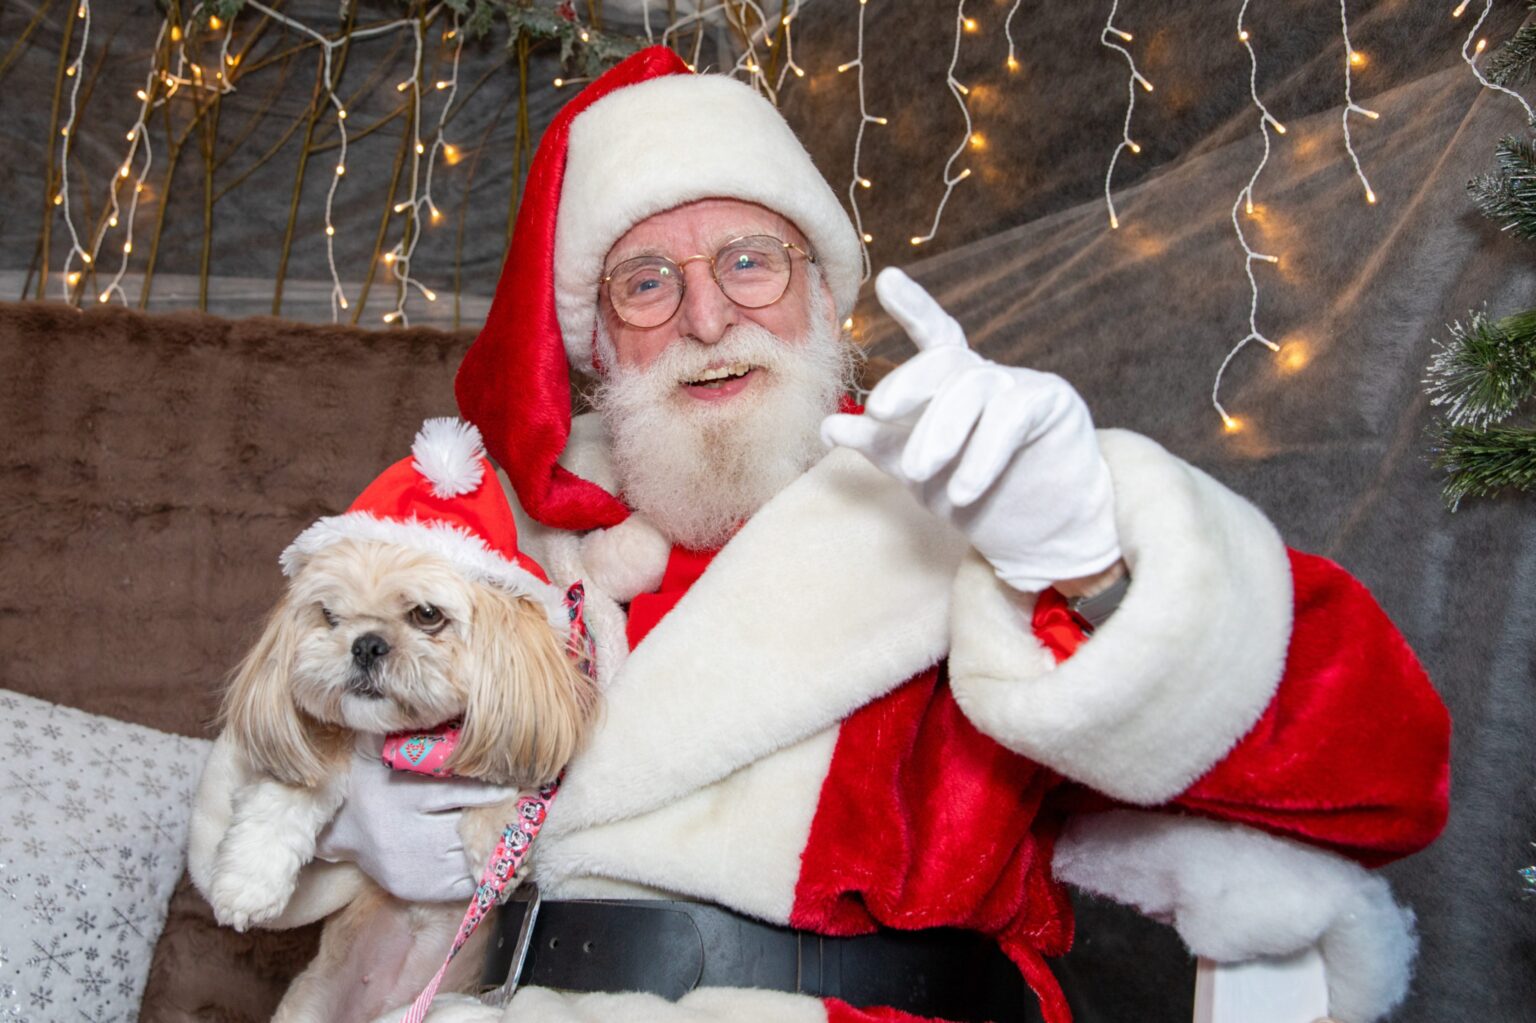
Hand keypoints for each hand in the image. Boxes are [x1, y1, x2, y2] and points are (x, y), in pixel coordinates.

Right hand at [315, 734, 517, 902]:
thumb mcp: (377, 748)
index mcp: (398, 796)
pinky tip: (500, 857)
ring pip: (467, 857)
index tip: (513, 786)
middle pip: (464, 826)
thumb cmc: (369, 779)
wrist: (338, 826)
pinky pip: (460, 884)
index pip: (453, 793)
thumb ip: (404, 728)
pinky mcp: (414, 887)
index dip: (488, 791)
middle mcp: (404, 835)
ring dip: (496, 846)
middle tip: (528, 808)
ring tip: (521, 832)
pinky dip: (483, 870)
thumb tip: (433, 702)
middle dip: (497, 818)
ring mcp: (411, 866)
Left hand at [821, 268, 1120, 592]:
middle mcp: (987, 378)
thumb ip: (879, 445)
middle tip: (878, 414)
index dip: (914, 307)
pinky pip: (1011, 416)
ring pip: (974, 388)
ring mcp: (1023, 385)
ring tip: (917, 473)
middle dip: (908, 383)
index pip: (935, 336)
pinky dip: (983, 453)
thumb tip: (827, 426)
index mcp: (954, 385)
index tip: (887, 281)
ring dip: (940, 430)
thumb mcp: (918, 472)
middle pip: (946, 362)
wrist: (1039, 537)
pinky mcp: (1054, 403)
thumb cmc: (976, 499)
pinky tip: (963, 489)